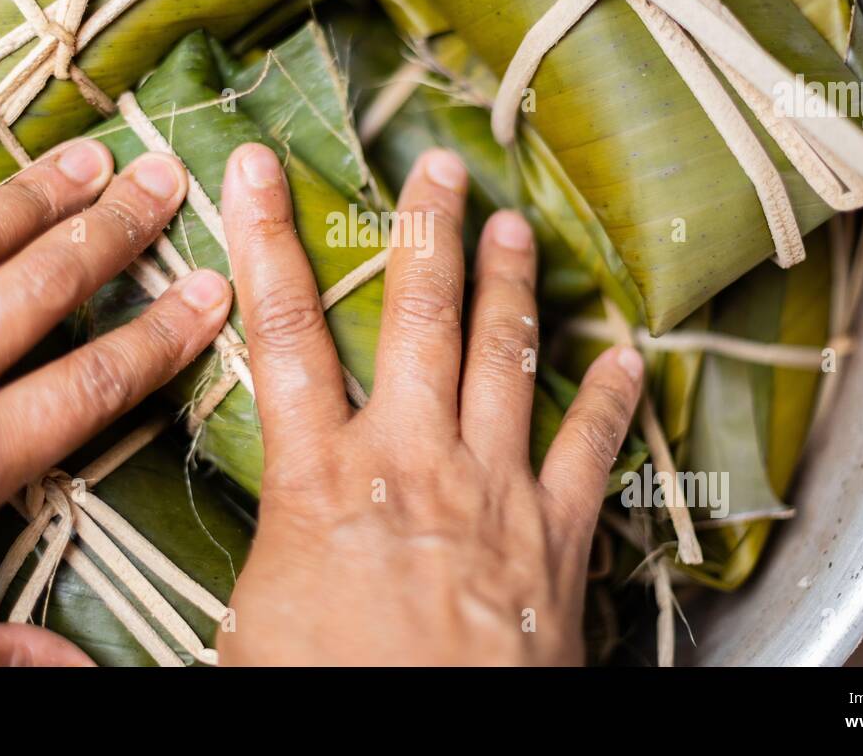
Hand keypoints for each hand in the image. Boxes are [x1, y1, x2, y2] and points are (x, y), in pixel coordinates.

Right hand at [216, 144, 642, 665]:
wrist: (437, 748)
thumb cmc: (331, 695)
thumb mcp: (251, 622)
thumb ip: (257, 547)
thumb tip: (230, 534)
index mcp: (320, 478)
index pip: (282, 333)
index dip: (263, 241)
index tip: (255, 169)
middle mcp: (411, 459)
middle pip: (415, 318)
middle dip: (426, 232)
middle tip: (438, 165)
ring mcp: (494, 490)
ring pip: (504, 358)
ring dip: (510, 285)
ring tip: (515, 225)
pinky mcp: (557, 535)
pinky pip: (592, 449)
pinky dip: (614, 399)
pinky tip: (632, 357)